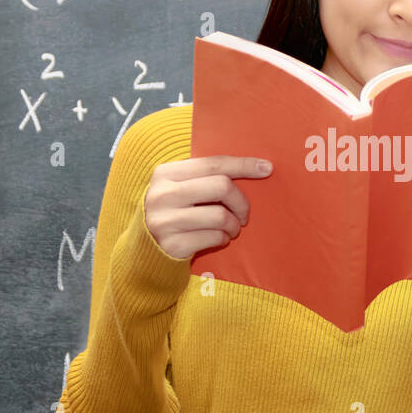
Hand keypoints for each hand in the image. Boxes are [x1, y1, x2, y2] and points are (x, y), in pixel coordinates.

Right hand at [143, 156, 272, 259]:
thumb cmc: (174, 212)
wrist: (145, 249)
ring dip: (234, 225)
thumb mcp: (180, 188)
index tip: (266, 168)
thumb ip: (204, 177)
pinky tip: (220, 238)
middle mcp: (162, 194)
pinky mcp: (172, 245)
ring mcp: (165, 221)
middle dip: (241, 202)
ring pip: (221, 216)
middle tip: (244, 214)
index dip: (243, 164)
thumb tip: (255, 166)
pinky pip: (214, 237)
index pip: (212, 163)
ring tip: (232, 229)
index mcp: (166, 173)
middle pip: (221, 187)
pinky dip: (224, 238)